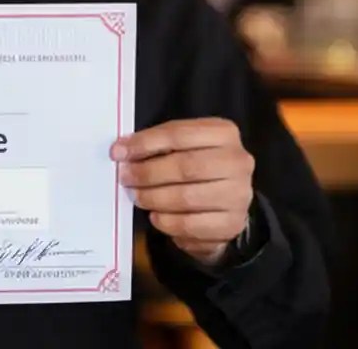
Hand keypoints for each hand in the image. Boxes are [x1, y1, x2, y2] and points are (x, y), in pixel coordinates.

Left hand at [111, 118, 253, 265]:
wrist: (226, 202)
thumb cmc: (197, 167)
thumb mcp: (183, 146)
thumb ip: (157, 145)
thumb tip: (121, 150)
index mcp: (224, 133)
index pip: (179, 134)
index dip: (145, 143)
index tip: (118, 152)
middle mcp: (238, 161)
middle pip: (185, 166)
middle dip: (148, 173)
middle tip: (126, 178)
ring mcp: (239, 194)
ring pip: (187, 197)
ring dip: (153, 198)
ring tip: (137, 197)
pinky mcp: (232, 223)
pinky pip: (190, 225)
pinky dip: (166, 221)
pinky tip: (156, 216)